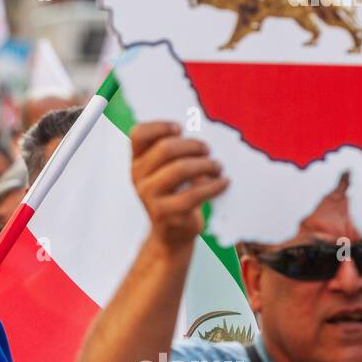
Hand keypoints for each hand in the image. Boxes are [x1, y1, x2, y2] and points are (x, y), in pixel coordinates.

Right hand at [129, 121, 228, 250]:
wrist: (171, 235)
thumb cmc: (175, 195)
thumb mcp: (168, 173)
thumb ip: (175, 154)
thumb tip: (202, 138)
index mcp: (137, 162)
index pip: (138, 135)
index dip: (159, 126)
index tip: (180, 129)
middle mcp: (138, 177)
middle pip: (165, 149)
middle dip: (192, 146)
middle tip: (208, 150)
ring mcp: (150, 196)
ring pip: (180, 169)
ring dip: (205, 164)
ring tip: (218, 167)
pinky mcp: (166, 213)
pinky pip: (195, 193)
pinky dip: (214, 185)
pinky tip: (223, 182)